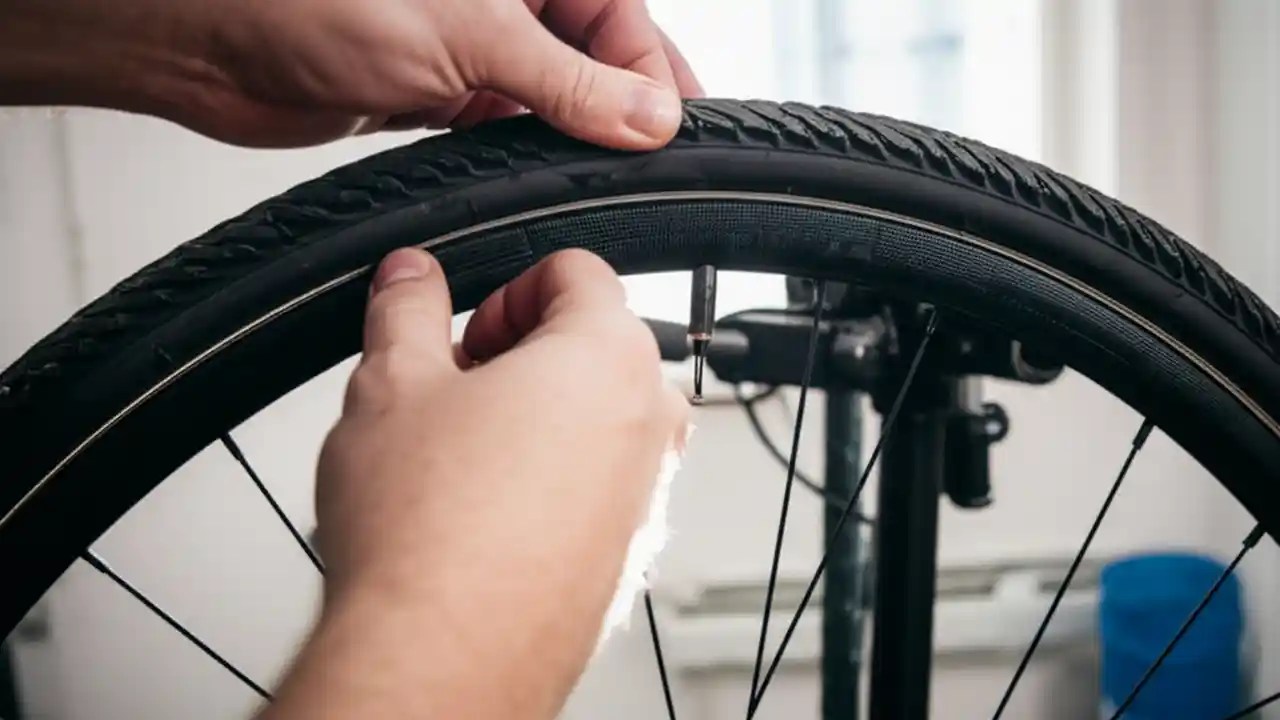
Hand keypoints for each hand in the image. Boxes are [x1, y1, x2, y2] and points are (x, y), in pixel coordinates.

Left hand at [1, 0, 702, 148]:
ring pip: (549, 92)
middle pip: (592, 53)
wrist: (213, 42)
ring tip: (594, 169)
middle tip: (644, 157)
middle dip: (619, 104)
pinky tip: (534, 172)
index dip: (650, 71)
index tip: (666, 128)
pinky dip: (521, 149)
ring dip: (570, 132)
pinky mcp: (435, 89)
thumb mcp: (472, 37)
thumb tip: (645, 116)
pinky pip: (502, 122)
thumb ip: (568, 83)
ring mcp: (467, 42)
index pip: (619, 14)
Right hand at [264, 248, 687, 718]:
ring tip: (457, 457)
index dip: (505, 287)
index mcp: (610, 357)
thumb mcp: (391, 385)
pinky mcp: (627, 555)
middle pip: (592, 346)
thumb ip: (406, 310)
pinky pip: (595, 489)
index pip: (576, 270)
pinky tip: (480, 514)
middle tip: (452, 390)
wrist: (440, 661)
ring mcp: (647, 495)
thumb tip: (411, 278)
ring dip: (531, 420)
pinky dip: (548, 483)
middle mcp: (649, 423)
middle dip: (519, 355)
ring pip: (594, 422)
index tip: (465, 325)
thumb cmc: (427, 537)